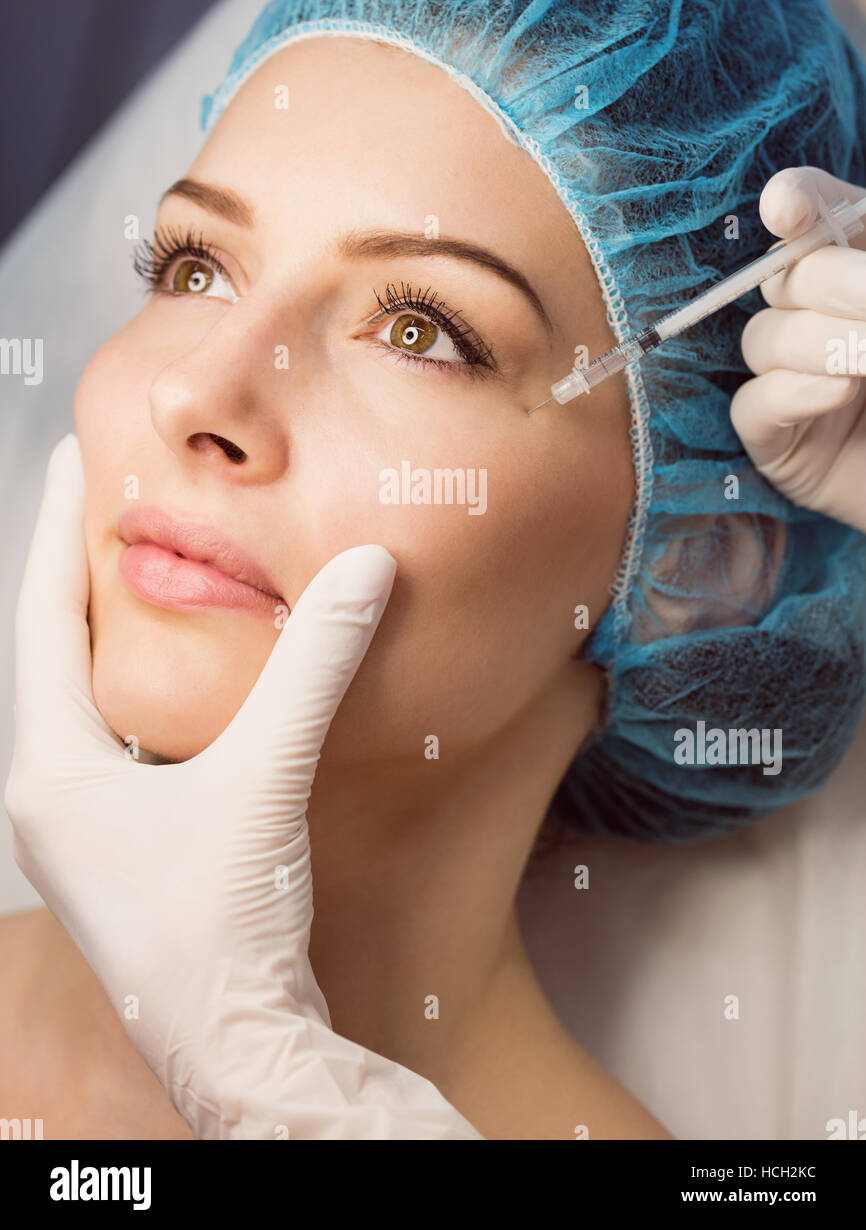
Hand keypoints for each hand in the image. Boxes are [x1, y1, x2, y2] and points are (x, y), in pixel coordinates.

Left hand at [5, 434, 482, 1139]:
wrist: (243, 1053)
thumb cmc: (225, 931)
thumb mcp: (266, 779)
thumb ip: (314, 668)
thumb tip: (366, 570)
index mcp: (50, 777)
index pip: (41, 622)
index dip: (59, 532)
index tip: (73, 459)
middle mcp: (52, 802)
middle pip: (57, 659)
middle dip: (82, 577)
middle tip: (108, 500)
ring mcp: (90, 835)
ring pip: (92, 706)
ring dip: (117, 638)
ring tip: (144, 571)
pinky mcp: (134, 855)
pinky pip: (130, 747)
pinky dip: (154, 695)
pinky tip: (193, 677)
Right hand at [730, 166, 865, 532]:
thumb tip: (826, 245)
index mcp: (861, 269)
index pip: (812, 213)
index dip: (795, 201)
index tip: (788, 209)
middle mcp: (821, 317)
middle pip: (784, 276)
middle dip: (833, 283)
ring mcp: (795, 380)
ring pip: (765, 338)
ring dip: (823, 343)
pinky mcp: (780, 443)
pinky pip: (752, 405)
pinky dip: (791, 393)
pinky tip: (839, 394)